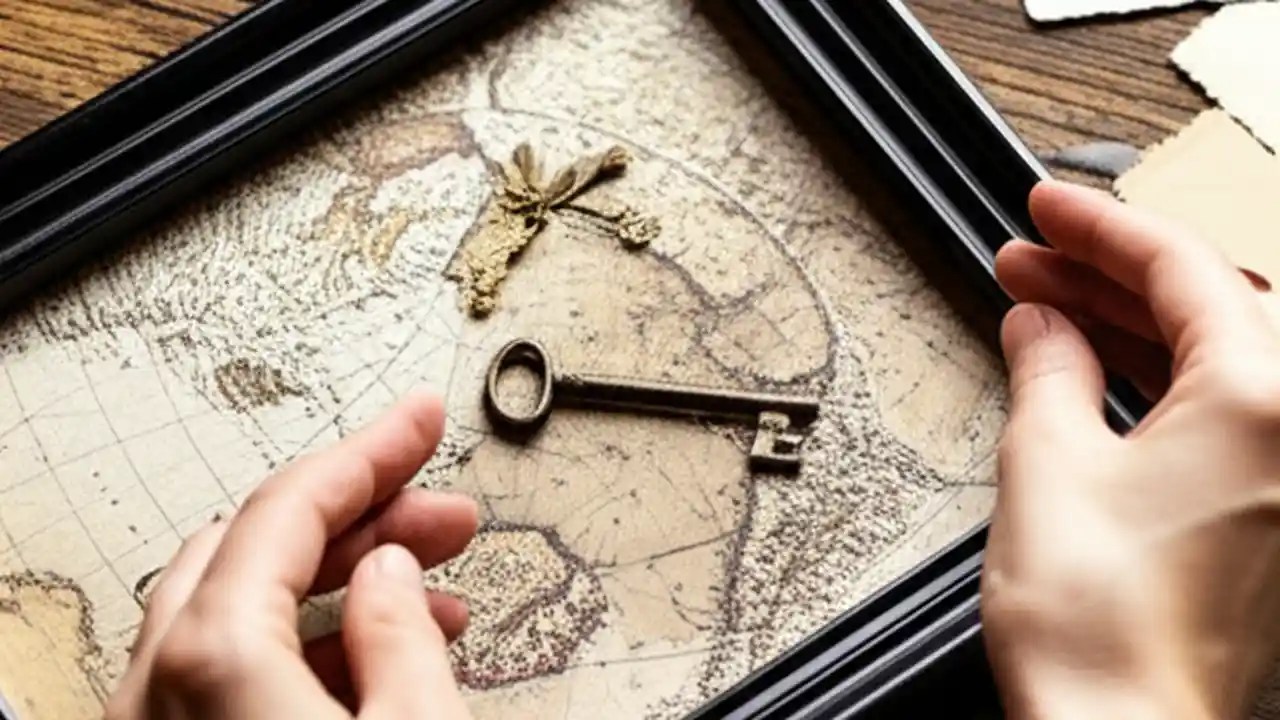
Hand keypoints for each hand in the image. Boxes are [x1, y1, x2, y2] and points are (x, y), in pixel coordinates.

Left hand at [105, 389, 477, 718]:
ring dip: (334, 586)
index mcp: (214, 659)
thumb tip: (389, 575)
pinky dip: (298, 649)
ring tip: (428, 591)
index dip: (372, 453)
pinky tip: (374, 659)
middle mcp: (159, 690)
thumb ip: (400, 636)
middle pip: (256, 551)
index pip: (291, 508)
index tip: (420, 422)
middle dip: (360, 519)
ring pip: (236, 616)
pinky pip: (225, 679)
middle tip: (437, 514)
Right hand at [983, 180, 1279, 719]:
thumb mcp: (1045, 461)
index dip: (1099, 228)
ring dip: (1125, 326)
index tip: (1047, 208)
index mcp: (1260, 401)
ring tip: (1042, 307)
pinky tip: (1084, 372)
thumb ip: (1047, 367)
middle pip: (1207, 307)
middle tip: (1032, 256)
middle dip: (1108, 275)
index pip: (1182, 269)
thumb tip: (1039, 324)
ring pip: (1211, 360)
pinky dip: (1149, 384)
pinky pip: (1214, 415)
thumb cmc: (1097, 626)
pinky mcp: (1263, 518)